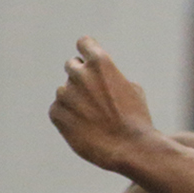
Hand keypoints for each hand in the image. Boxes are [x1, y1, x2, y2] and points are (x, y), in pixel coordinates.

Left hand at [48, 37, 157, 171]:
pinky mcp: (57, 113)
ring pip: (64, 91)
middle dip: (82, 78)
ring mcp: (66, 94)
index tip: (89, 60)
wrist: (130, 148)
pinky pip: (58, 109)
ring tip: (94, 118)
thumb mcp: (132, 90)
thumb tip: (100, 79)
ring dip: (75, 100)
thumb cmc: (136, 120)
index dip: (88, 51)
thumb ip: (111, 78)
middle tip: (95, 97)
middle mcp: (80, 75)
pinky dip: (68, 117)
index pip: (84, 43)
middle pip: (72, 65)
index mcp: (101, 64)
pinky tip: (85, 128)